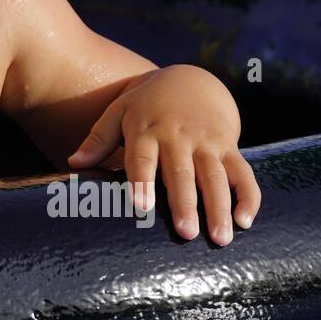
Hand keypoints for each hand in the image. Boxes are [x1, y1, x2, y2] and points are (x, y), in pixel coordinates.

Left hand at [66, 65, 259, 244]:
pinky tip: (245, 222)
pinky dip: (247, 196)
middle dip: (185, 203)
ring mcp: (207, 142)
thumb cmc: (146, 104)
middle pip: (181, 172)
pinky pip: (242, 173)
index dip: (142, 182)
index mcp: (146, 130)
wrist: (192, 80)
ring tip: (219, 239)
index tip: (142, 206)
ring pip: (215, 177)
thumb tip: (72, 164)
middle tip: (185, 233)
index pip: (143, 158)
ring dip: (219, 207)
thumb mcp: (119, 112)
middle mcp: (179, 137)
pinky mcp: (229, 147)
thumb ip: (97, 139)